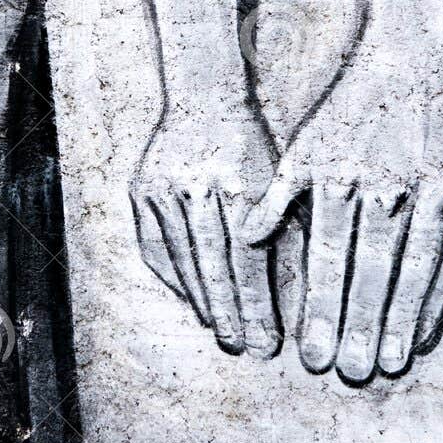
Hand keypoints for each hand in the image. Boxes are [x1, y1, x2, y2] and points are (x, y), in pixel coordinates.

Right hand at [131, 105, 281, 357]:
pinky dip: (173, 278)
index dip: (259, 305)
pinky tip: (192, 301)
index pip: (250, 259)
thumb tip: (301, 294)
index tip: (269, 341)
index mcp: (239, 182)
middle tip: (244, 349)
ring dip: (203, 303)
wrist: (204, 93)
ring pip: (183, 261)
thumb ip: (287, 227)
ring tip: (221, 332)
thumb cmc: (255, 139)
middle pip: (214, 268)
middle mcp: (197, 188)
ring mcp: (162, 190)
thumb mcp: (281, 174)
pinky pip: (153, 247)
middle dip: (232, 315)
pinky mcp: (140, 191)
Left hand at [244, 80, 442, 383]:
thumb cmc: (347, 110)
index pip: (326, 261)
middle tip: (351, 374)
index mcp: (338, 179)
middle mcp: (385, 187)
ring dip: (401, 321)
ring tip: (389, 363)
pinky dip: (438, 297)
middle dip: (359, 328)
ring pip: (414, 270)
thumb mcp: (301, 146)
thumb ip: (275, 197)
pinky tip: (424, 331)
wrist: (412, 55)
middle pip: (370, 273)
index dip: (320, 311)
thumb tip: (247, 240)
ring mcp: (431, 189)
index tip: (311, 356)